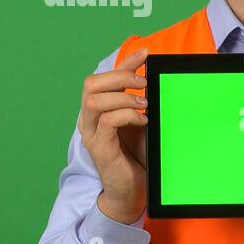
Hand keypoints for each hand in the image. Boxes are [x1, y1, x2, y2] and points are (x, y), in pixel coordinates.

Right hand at [78, 47, 148, 224]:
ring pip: (94, 100)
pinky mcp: (99, 148)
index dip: (124, 62)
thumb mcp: (140, 121)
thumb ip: (140, 101)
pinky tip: (142, 120)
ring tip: (143, 104)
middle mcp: (89, 119)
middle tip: (143, 83)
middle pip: (92, 84)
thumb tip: (153, 77)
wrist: (132, 190)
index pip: (105, 77)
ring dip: (122, 96)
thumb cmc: (136, 155)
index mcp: (98, 109)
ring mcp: (92, 133)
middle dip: (119, 76)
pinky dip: (127, 115)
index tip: (145, 52)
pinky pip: (107, 122)